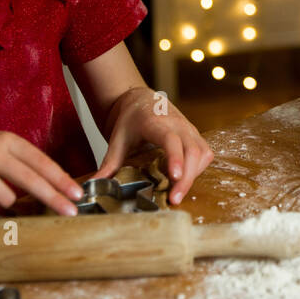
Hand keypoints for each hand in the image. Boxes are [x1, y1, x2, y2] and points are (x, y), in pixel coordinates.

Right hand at [0, 130, 83, 216]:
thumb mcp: (1, 147)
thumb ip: (26, 162)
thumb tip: (57, 187)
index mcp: (6, 140)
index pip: (40, 161)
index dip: (61, 179)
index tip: (77, 194)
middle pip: (29, 180)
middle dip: (53, 198)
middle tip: (70, 212)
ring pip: (6, 198)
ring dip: (5, 200)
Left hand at [91, 87, 212, 204]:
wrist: (142, 100)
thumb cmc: (130, 119)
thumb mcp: (117, 139)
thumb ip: (109, 164)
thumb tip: (94, 186)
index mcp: (156, 122)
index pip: (171, 139)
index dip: (175, 157)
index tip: (173, 176)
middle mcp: (178, 124)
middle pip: (192, 151)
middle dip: (186, 177)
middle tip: (174, 198)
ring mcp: (189, 128)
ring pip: (202, 153)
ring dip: (193, 175)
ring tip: (178, 193)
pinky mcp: (196, 135)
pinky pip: (205, 153)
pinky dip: (198, 169)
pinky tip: (185, 179)